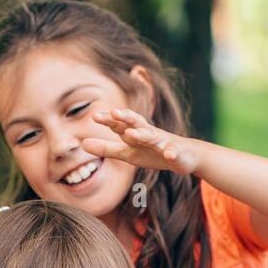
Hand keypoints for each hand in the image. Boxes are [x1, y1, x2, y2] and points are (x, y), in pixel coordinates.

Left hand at [83, 108, 202, 175]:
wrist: (185, 156)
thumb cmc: (152, 152)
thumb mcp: (127, 153)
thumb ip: (106, 149)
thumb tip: (83, 144)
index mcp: (135, 133)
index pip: (120, 124)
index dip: (109, 119)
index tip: (95, 115)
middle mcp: (148, 133)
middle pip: (136, 122)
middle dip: (126, 117)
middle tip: (115, 111)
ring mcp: (163, 142)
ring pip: (152, 136)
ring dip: (143, 134)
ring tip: (132, 133)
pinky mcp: (176, 153)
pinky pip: (173, 153)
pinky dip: (171, 153)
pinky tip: (169, 155)